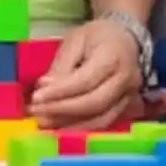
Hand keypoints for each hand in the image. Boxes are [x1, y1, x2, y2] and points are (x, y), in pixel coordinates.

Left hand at [29, 18, 165, 128]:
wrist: (125, 38)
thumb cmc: (98, 36)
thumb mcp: (75, 41)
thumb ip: (61, 67)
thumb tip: (44, 90)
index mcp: (113, 55)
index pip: (85, 80)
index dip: (59, 92)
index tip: (36, 97)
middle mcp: (127, 79)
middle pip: (94, 103)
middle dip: (62, 111)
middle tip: (37, 113)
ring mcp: (129, 96)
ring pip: (100, 120)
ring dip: (69, 125)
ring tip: (44, 122)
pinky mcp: (126, 108)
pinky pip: (102, 123)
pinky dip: (79, 128)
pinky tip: (59, 126)